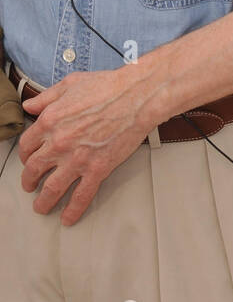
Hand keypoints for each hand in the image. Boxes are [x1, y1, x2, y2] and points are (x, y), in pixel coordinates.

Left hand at [17, 66, 154, 225]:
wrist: (137, 97)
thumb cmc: (109, 87)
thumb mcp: (70, 84)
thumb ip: (46, 97)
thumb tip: (30, 104)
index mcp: (50, 121)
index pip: (27, 145)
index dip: (25, 155)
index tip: (28, 159)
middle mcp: (59, 143)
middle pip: (34, 170)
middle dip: (28, 181)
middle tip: (29, 186)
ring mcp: (77, 159)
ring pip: (52, 188)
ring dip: (43, 201)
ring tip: (41, 207)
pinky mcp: (97, 170)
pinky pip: (81, 196)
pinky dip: (72, 210)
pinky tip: (68, 217)